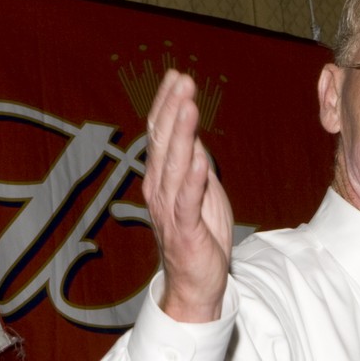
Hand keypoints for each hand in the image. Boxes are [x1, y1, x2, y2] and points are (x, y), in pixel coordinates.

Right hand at [142, 70, 234, 321]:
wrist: (196, 283)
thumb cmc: (200, 235)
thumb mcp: (201, 190)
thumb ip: (195, 162)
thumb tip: (193, 132)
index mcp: (161, 178)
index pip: (160, 134)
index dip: (167, 105)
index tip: (177, 77)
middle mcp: (158, 190)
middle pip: (163, 143)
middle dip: (173, 109)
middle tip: (183, 81)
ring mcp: (169, 210)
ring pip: (173, 166)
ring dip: (181, 134)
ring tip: (188, 106)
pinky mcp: (185, 230)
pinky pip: (187, 200)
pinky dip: (193, 178)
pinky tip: (199, 156)